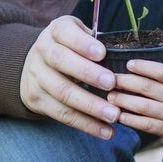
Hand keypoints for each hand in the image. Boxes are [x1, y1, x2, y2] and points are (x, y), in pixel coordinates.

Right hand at [19, 15, 118, 137]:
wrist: (36, 65)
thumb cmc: (71, 49)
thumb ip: (97, 42)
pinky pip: (62, 114)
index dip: (82, 43)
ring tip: (113, 115)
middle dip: (87, 73)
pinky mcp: (37, 99)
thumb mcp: (80, 35)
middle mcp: (42, 51)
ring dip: (90, 106)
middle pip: (60, 61)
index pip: (65, 33)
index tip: (102, 53)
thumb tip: (126, 55)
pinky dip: (85, 124)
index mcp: (56, 31)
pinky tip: (105, 131)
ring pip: (62, 92)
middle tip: (111, 84)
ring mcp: (37, 76)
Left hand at [109, 59, 162, 149]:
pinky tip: (118, 115)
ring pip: (142, 107)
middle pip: (146, 88)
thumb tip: (146, 52)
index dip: (144, 66)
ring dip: (122, 101)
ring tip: (110, 97)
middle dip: (124, 83)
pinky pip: (144, 125)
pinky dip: (129, 120)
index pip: (162, 71)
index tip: (128, 63)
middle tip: (109, 80)